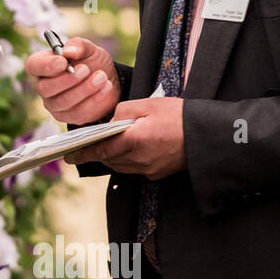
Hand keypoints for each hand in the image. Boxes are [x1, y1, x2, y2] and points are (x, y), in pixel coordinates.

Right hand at [24, 37, 119, 125]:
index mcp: (44, 66)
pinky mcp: (69, 117)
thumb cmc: (93, 62)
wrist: (109, 81)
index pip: (33, 66)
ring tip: (101, 77)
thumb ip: (79, 46)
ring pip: (63, 102)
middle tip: (86, 69)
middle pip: (45, 88)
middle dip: (67, 80)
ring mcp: (55, 105)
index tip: (63, 62)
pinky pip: (78, 113)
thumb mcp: (89, 49)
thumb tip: (69, 51)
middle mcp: (44, 87)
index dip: (45, 65)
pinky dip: (94, 100)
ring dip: (84, 89)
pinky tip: (106, 88)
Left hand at [64, 97, 186, 179]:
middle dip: (98, 152)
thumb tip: (110, 123)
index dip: (82, 153)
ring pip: (120, 166)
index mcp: (133, 142)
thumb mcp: (148, 104)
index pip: (99, 150)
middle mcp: (139, 160)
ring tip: (110, 143)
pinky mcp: (158, 173)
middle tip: (86, 146)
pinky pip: (135, 168)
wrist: (210, 135)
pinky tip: (132, 147)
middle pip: (109, 159)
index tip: (69, 156)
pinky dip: (128, 159)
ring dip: (112, 156)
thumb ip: (122, 112)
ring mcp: (149, 170)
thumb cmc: (179, 115)